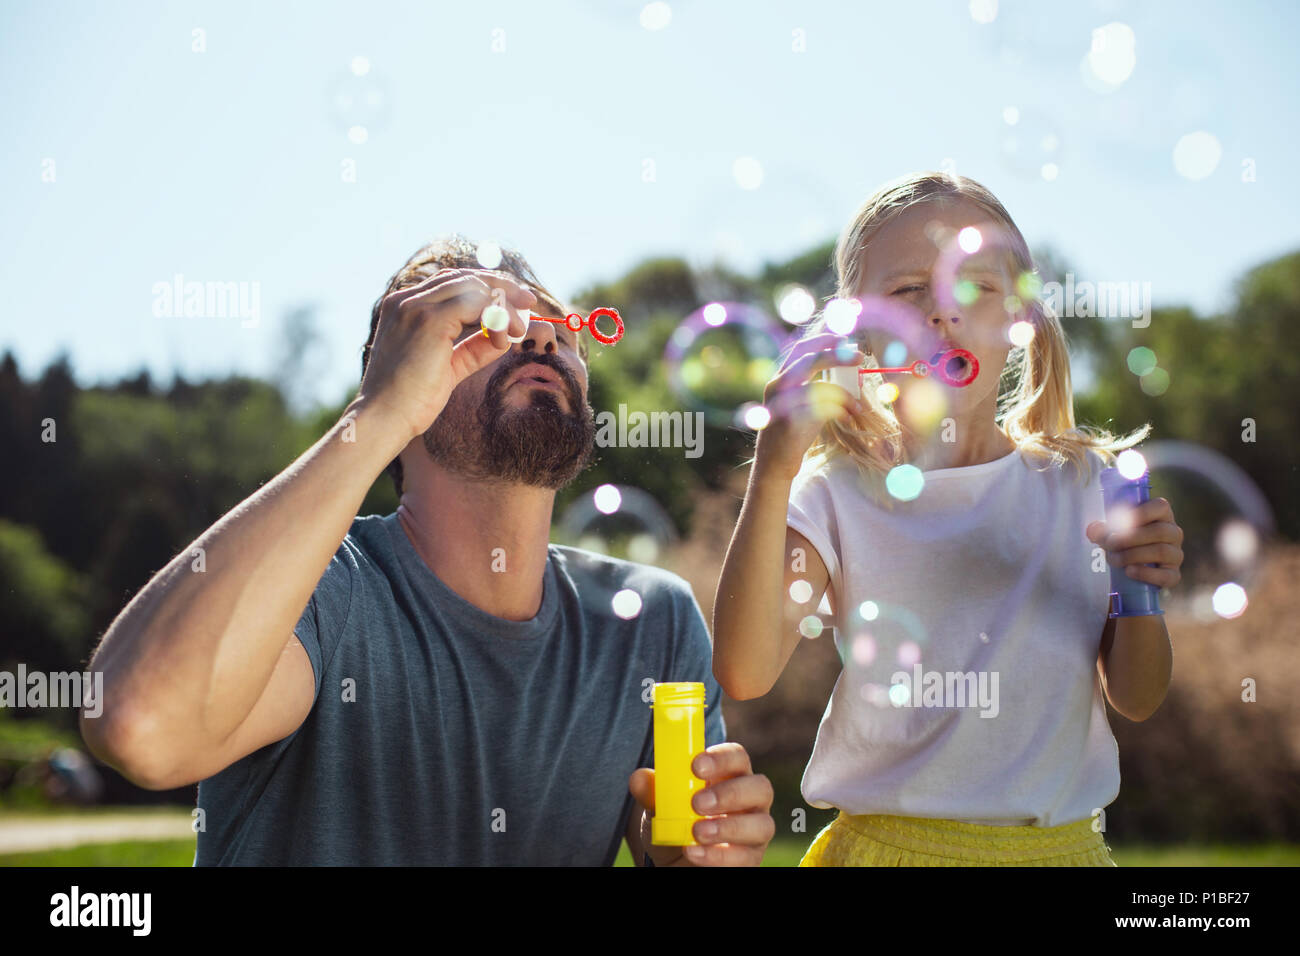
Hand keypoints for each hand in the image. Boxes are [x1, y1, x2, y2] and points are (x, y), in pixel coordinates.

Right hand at [357, 268, 536, 440]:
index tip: (516, 301)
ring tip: (519, 329)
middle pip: (464, 277)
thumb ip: (473, 348)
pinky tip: (504, 339)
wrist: (385, 419)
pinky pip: (475, 305)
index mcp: (404, 306)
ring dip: (503, 305)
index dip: (487, 287)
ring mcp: (414, 306)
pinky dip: (496, 318)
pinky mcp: (427, 320)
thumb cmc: (412, 400)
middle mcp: (406, 300)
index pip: (452, 282)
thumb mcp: (449, 367)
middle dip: (502, 287)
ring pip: (472, 287)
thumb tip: (503, 337)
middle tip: (529, 302)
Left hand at [627, 742, 775, 866]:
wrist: (671, 859)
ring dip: (728, 827)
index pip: (737, 757)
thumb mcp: (658, 806)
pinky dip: (719, 856)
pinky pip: (746, 858)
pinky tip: (694, 853)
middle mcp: (750, 800)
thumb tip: (639, 778)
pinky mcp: (750, 859)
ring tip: (697, 832)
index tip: (696, 766)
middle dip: (730, 794)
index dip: (721, 758)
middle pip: (760, 787)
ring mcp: (755, 831)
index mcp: (730, 775)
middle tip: (697, 803)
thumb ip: (651, 790)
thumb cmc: (673, 821)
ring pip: (762, 825)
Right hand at [754, 333, 867, 481]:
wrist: (774, 463)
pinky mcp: (791, 422)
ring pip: (819, 388)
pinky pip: (823, 409)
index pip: (800, 350)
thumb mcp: (800, 404)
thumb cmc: (793, 432)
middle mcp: (777, 387)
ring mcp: (782, 404)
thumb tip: (853, 373)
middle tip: (859, 357)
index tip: (845, 340)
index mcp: (779, 379)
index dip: (823, 341)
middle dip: (836, 356)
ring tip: (857, 407)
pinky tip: (848, 418)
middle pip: (808, 362)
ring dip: (844, 396)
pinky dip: (841, 411)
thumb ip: (818, 387)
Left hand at [1086, 496, 1183, 589]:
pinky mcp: (1173, 575)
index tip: (1120, 520)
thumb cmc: (1123, 543)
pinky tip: (1129, 571)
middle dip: (1129, 537)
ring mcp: (1176, 554)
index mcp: (1161, 515)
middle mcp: (1174, 533)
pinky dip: (1145, 573)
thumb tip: (1093, 530)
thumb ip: (1101, 529)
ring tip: (1113, 559)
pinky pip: (1165, 575)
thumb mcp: (1111, 532)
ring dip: (1132, 555)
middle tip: (1109, 543)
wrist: (1130, 570)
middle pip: (1159, 531)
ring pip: (1160, 551)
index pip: (1161, 506)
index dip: (1141, 512)